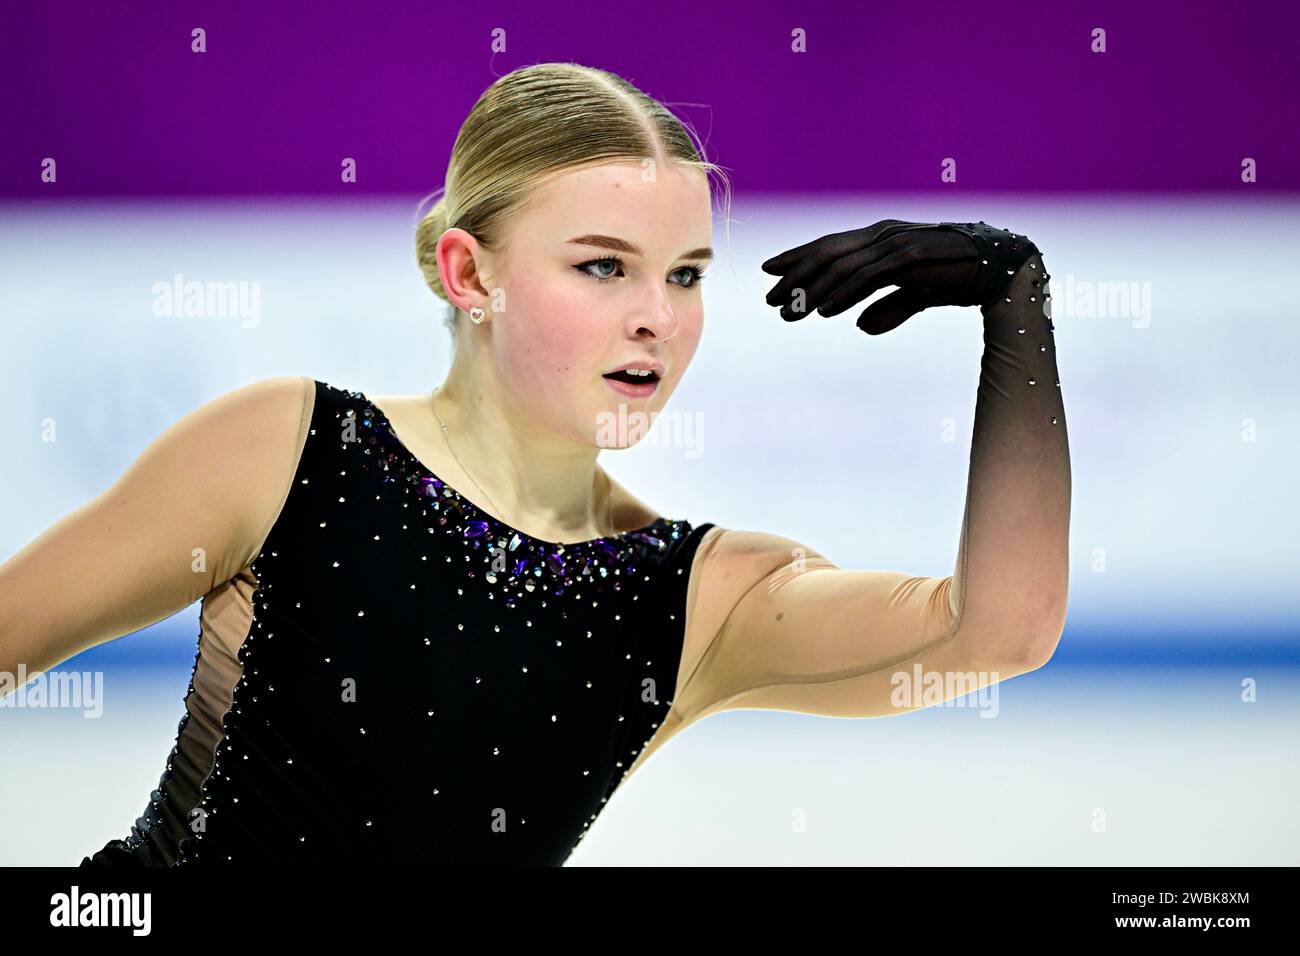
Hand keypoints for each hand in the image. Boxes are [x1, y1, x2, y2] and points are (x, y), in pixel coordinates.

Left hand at [761, 219, 1040, 334]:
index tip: (770, 272)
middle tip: (770, 300)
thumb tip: (860, 327)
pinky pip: (869, 277)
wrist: (1002, 269)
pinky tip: (824, 311)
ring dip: (813, 290)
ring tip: (790, 312)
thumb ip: (889, 307)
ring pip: (843, 267)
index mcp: (882, 238)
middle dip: (796, 276)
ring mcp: (898, 244)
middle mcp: (885, 235)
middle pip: (828, 254)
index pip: (831, 245)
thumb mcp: (917, 294)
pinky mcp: (912, 258)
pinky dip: (843, 294)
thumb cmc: (960, 277)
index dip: (798, 257)